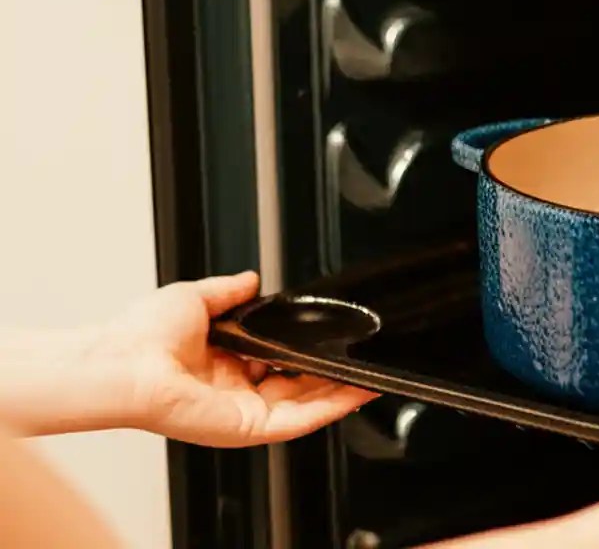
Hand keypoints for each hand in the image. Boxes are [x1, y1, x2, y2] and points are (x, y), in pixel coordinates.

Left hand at [99, 271, 378, 446]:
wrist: (122, 364)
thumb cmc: (140, 337)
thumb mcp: (194, 298)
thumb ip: (228, 291)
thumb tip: (251, 279)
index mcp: (222, 363)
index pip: (277, 361)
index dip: (307, 353)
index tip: (331, 340)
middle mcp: (234, 391)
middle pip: (297, 386)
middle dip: (332, 374)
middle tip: (361, 358)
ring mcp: (243, 411)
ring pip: (305, 405)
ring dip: (340, 391)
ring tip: (370, 375)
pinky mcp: (249, 426)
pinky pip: (299, 419)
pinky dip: (331, 406)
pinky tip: (355, 390)